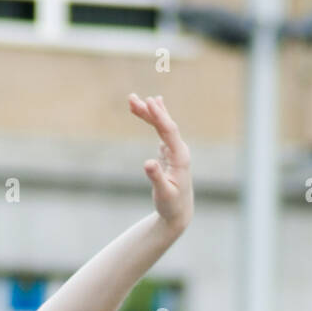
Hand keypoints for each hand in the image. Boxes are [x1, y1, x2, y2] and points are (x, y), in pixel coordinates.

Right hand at [128, 94, 193, 232]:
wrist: (179, 212)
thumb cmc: (171, 205)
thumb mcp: (163, 194)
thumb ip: (156, 178)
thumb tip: (147, 163)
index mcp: (180, 157)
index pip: (169, 131)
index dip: (160, 116)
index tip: (149, 101)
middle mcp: (179, 150)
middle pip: (164, 125)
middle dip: (149, 111)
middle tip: (131, 98)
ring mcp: (174, 149)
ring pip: (161, 126)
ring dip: (148, 113)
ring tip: (133, 100)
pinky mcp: (168, 151)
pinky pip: (161, 130)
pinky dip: (154, 117)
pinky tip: (155, 103)